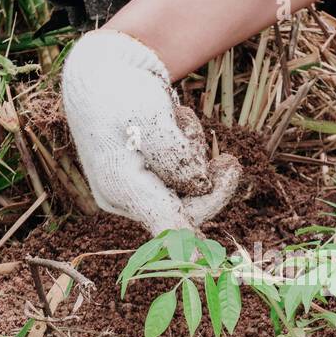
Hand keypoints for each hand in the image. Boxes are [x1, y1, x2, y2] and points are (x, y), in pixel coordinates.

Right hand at [61, 29, 239, 234]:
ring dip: (195, 153)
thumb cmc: (120, 91)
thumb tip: (199, 185)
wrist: (105, 67)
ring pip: (189, 187)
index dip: (191, 249)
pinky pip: (185, 173)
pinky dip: (188, 146)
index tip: (210, 269)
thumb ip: (177, 157)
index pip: (166, 226)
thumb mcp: (150, 117)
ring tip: (177, 119)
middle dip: (212, 184)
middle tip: (231, 162)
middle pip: (188, 210)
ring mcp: (140, 188)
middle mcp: (129, 197)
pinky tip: (172, 121)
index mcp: (122, 188)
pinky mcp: (152, 175)